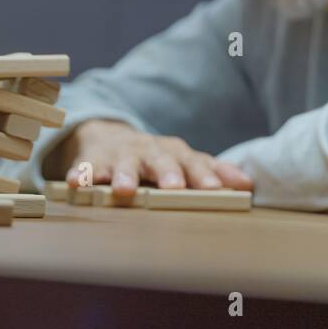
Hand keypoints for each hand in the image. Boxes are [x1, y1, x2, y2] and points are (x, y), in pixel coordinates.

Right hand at [57, 119, 252, 197]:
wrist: (107, 138)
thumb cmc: (154, 158)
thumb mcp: (183, 161)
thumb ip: (213, 172)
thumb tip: (249, 184)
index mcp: (174, 153)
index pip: (194, 162)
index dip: (205, 175)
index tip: (216, 189)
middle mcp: (149, 151)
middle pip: (161, 159)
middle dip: (168, 172)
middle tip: (174, 188)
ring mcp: (121, 155)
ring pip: (124, 164)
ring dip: (125, 175)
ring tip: (126, 190)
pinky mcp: (92, 161)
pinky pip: (87, 168)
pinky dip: (83, 175)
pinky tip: (79, 184)